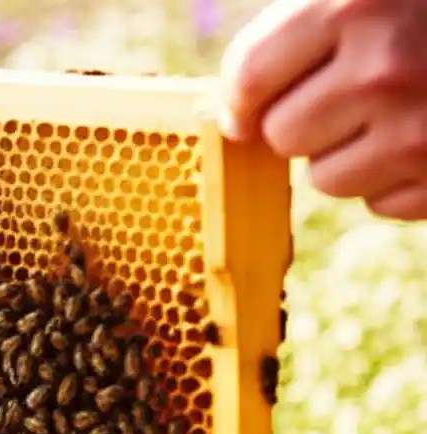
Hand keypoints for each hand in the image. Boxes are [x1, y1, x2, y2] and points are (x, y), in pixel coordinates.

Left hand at [220, 0, 426, 220]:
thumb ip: (306, 31)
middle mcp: (385, 66)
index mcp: (355, 3)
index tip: (246, 109)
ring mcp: (421, 128)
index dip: (242, 99)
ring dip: (349, 156)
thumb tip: (233, 110)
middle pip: (282, 136)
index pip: (250, 75)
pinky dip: (397, 182)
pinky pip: (382, 205)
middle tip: (349, 96)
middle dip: (305, 123)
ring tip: (400, 113)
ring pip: (326, 179)